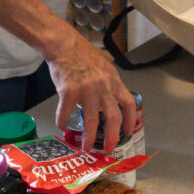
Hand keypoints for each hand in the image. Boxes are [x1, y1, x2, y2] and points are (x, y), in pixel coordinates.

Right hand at [46, 25, 136, 153]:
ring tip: (86, 147)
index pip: (128, 103)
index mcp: (113, 81)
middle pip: (113, 118)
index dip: (130, 120)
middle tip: (109, 148)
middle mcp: (103, 87)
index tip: (128, 132)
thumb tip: (112, 98)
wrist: (63, 45)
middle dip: (112, 137)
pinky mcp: (69, 92)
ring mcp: (86, 90)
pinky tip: (62, 127)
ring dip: (89, 138)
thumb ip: (109, 82)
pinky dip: (63, 122)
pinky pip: (65, 113)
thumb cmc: (82, 54)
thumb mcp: (104, 66)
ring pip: (91, 121)